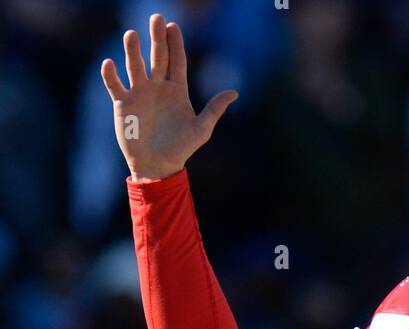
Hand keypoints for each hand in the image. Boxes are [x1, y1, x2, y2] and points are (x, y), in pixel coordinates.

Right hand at [101, 13, 236, 180]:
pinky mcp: (123, 103)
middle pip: (157, 57)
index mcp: (176, 90)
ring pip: (135, 65)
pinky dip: (110, 74)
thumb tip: (234, 92)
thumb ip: (214, 109)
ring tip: (131, 35)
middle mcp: (157, 87)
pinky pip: (114, 84)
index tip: (173, 26)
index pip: (176, 61)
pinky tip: (109, 63)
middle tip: (156, 18)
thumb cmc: (180, 149)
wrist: (157, 167)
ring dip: (132, 51)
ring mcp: (139, 93)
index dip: (175, 44)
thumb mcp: (201, 130)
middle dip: (156, 38)